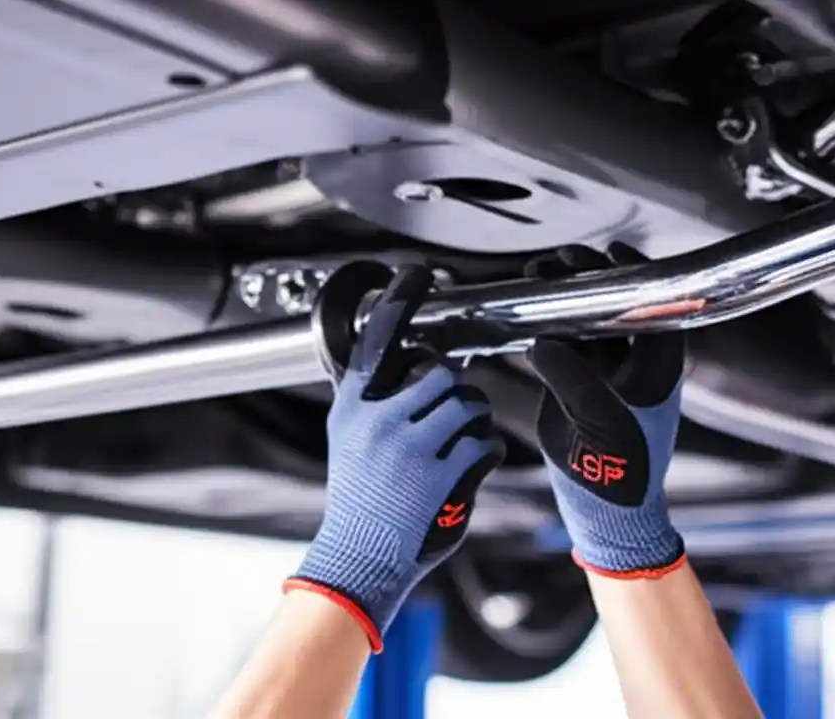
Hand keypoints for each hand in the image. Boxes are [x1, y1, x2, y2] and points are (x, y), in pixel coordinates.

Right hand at [286, 265, 504, 651]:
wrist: (358, 560)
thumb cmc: (358, 500)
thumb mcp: (347, 440)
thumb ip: (368, 401)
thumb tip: (399, 358)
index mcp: (353, 407)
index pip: (377, 338)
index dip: (400, 300)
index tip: (418, 273)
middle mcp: (377, 421)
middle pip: (441, 374)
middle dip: (456, 392)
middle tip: (453, 415)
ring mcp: (408, 448)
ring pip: (468, 404)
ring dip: (476, 422)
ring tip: (462, 443)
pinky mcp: (440, 476)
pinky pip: (484, 444)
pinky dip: (488, 454)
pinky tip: (474, 467)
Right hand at [526, 245, 685, 577]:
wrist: (603, 511)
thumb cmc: (620, 473)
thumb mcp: (599, 422)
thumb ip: (573, 380)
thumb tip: (542, 343)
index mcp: (656, 368)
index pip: (655, 306)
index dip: (636, 275)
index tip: (613, 252)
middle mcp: (633, 365)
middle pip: (614, 306)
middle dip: (588, 280)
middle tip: (561, 260)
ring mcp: (604, 374)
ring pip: (584, 323)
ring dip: (561, 300)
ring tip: (537, 277)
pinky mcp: (574, 387)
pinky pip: (560, 347)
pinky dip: (544, 328)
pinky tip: (526, 314)